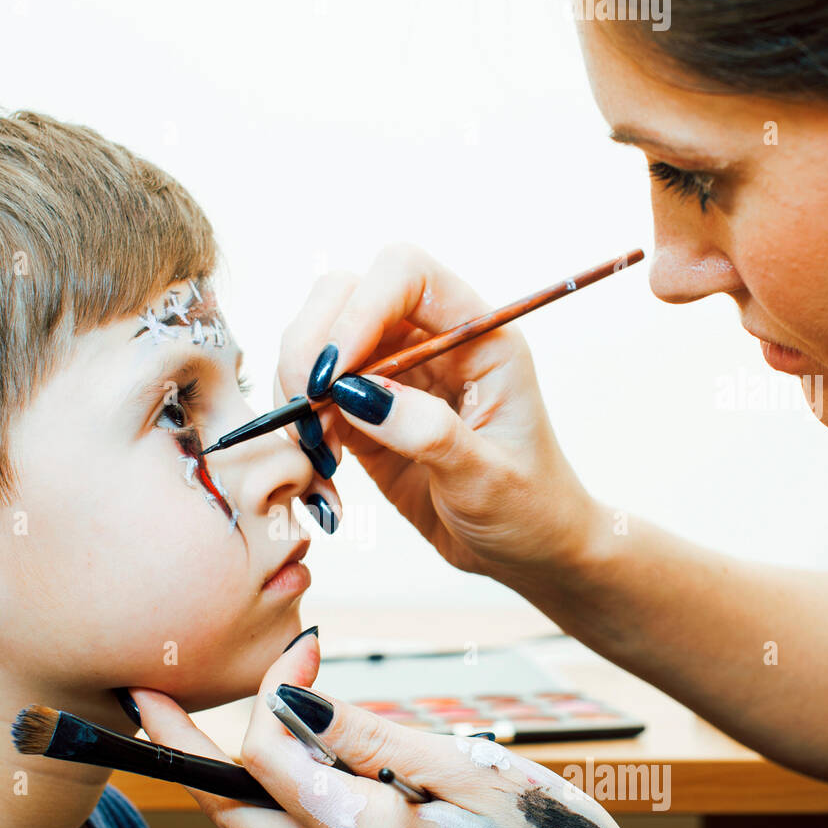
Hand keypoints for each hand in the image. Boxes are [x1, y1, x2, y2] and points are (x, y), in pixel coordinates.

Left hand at [127, 631, 751, 827]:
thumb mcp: (467, 767)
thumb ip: (365, 737)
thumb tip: (285, 699)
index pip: (270, 760)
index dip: (266, 693)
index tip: (299, 645)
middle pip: (237, 817)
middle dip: (185, 754)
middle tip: (146, 697)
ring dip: (255, 779)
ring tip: (265, 717)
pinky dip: (310, 808)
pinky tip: (351, 775)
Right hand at [275, 242, 597, 582]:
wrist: (528, 552)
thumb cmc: (530, 510)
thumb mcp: (487, 479)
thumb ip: (429, 432)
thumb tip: (357, 393)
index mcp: (478, 337)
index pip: (407, 275)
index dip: (360, 308)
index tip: (332, 375)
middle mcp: (431, 342)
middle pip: (346, 293)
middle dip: (312, 346)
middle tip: (308, 413)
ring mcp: (394, 376)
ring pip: (318, 341)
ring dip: (297, 387)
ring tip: (317, 449)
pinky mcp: (366, 415)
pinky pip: (313, 396)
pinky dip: (299, 423)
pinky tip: (320, 467)